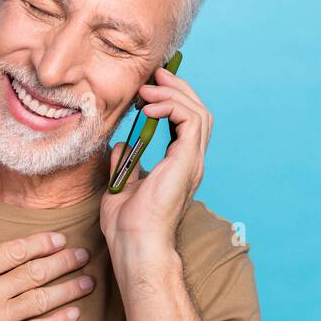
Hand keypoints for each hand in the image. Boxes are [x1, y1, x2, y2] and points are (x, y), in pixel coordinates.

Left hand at [99, 65, 213, 258]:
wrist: (135, 245)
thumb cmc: (127, 226)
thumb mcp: (122, 185)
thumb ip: (125, 163)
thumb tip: (121, 143)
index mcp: (179, 167)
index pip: (186, 124)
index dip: (170, 101)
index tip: (146, 89)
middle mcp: (190, 162)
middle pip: (198, 112)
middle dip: (177, 88)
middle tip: (153, 75)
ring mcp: (192, 162)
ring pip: (199, 112)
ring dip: (173, 93)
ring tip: (147, 89)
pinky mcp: (187, 162)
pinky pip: (190, 120)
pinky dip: (171, 106)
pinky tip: (148, 106)